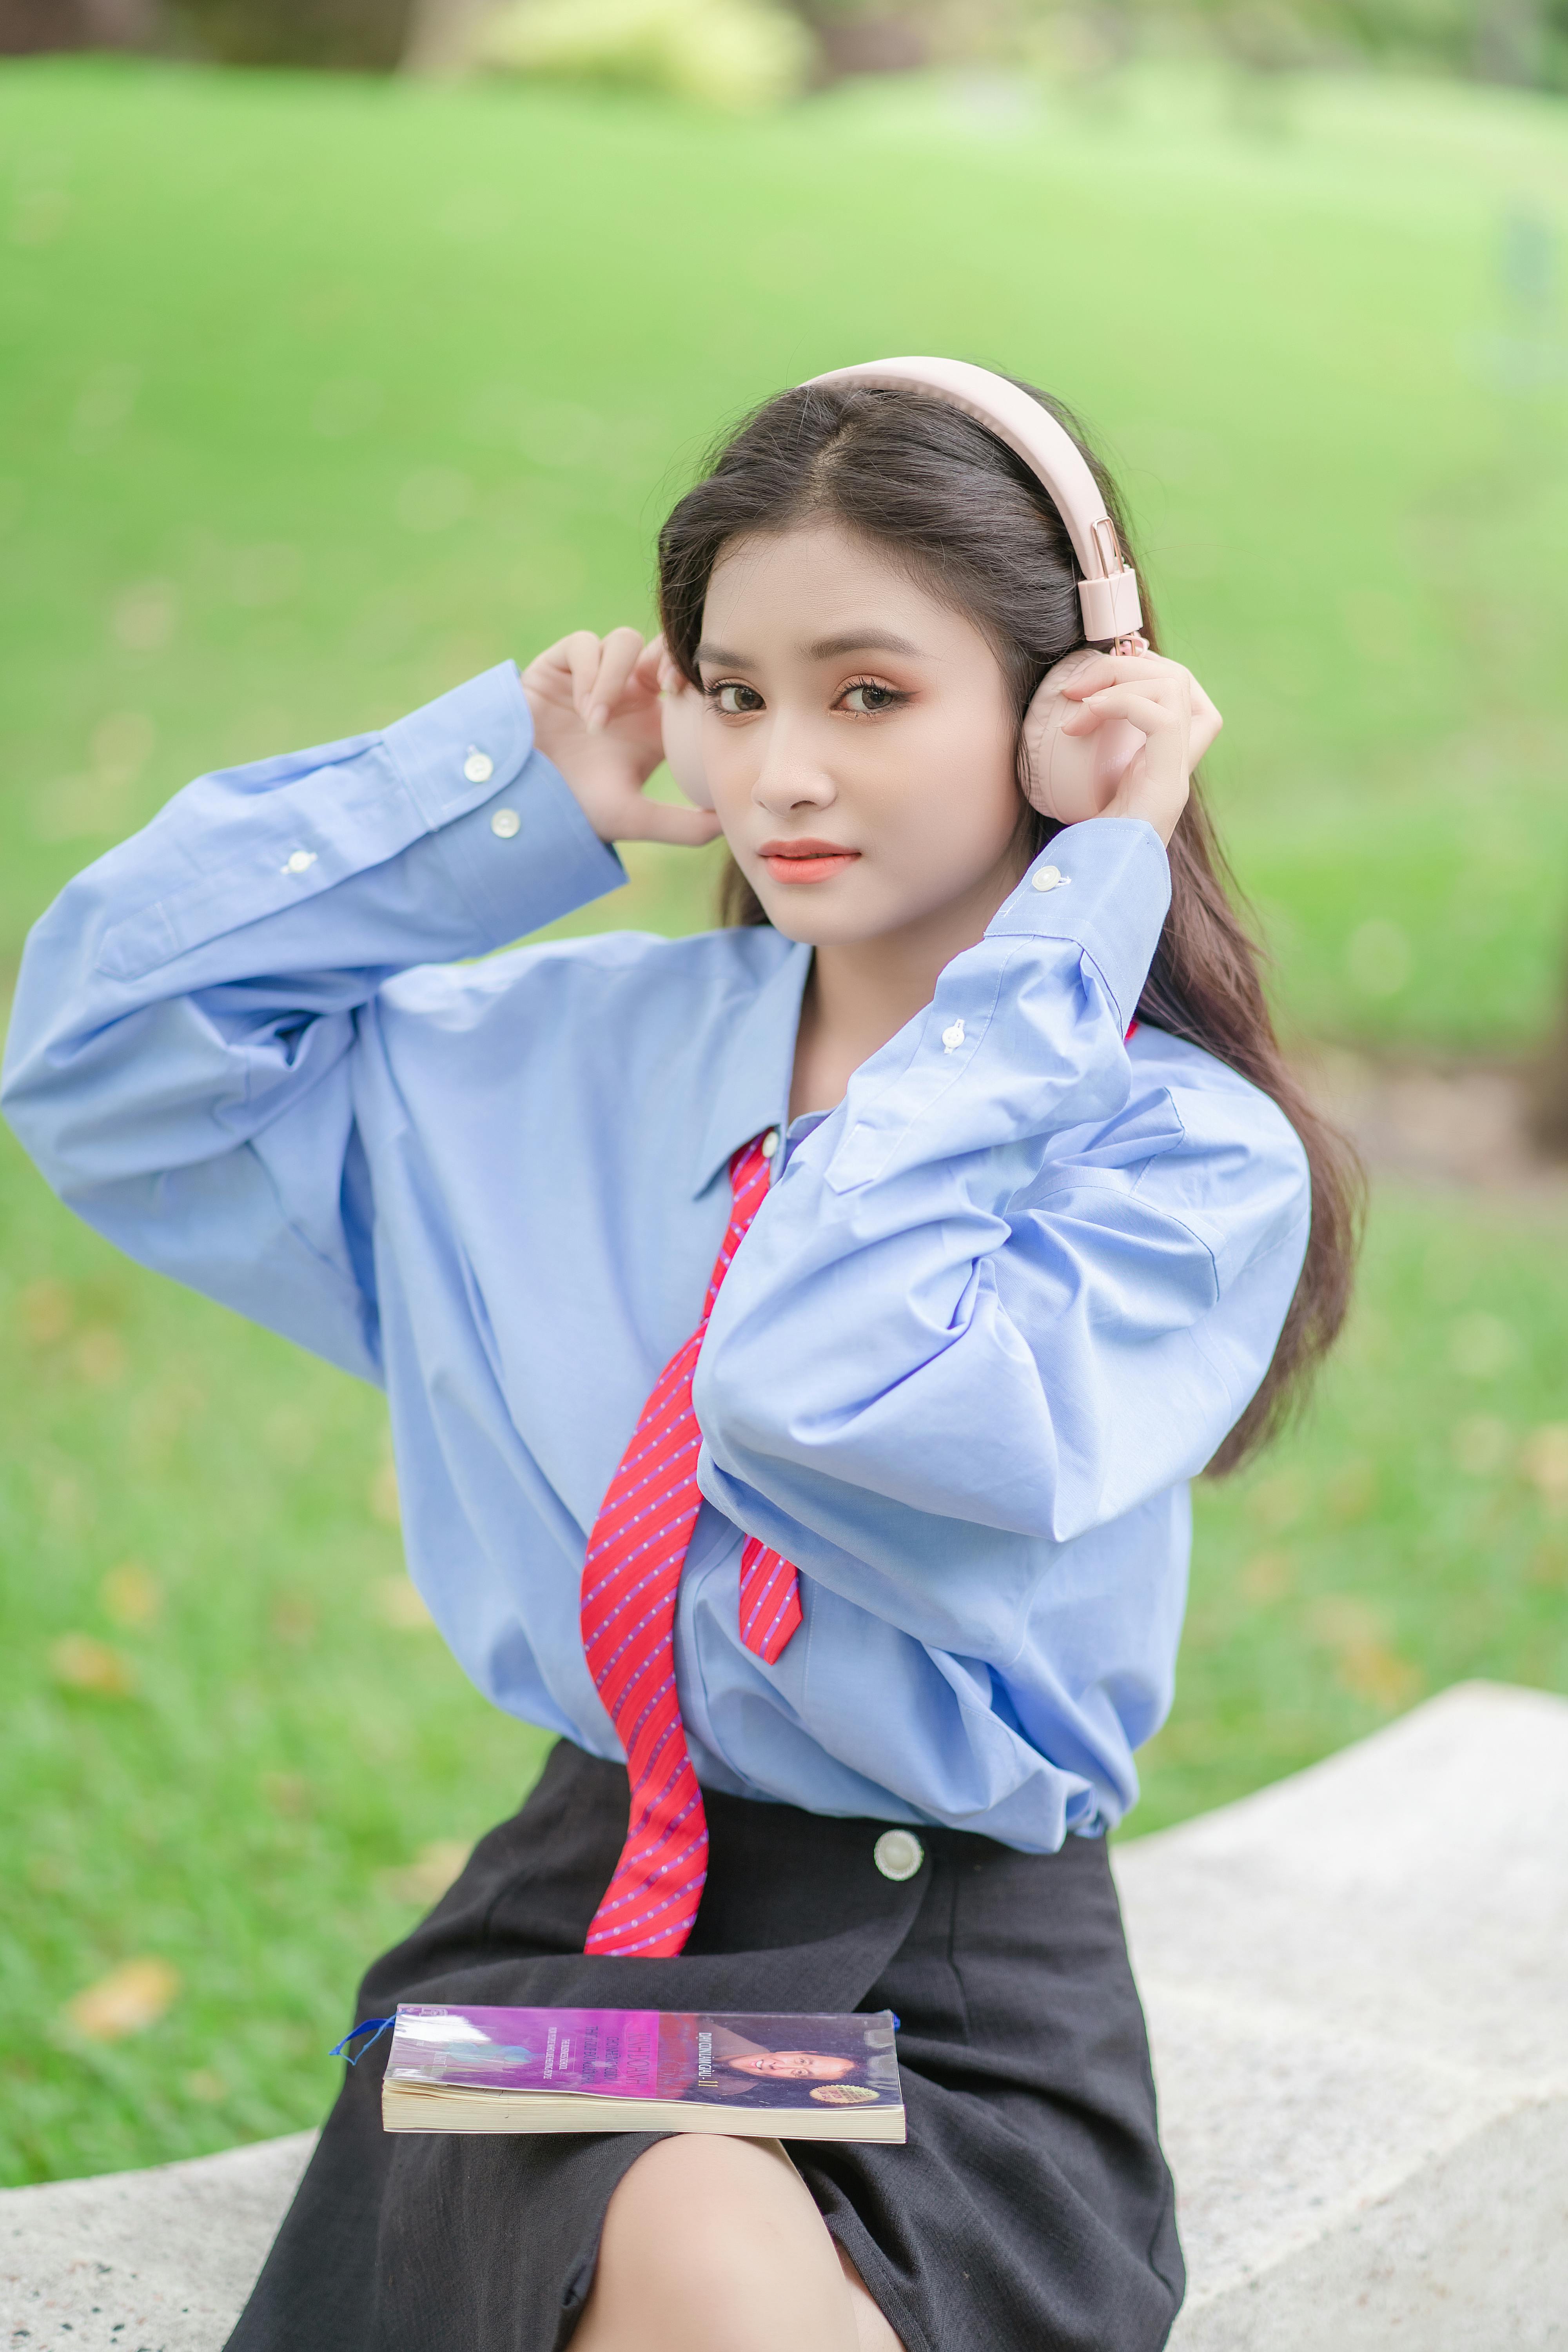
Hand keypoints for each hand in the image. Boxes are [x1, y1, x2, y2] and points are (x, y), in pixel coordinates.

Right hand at [519, 628, 721, 847]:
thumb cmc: (574, 809)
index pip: (685, 680)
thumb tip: (727, 825)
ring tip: (598, 723)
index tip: (698, 698)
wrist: (521, 800)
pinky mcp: (558, 665)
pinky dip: (588, 673)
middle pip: (659, 647)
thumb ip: (682, 825)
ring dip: (616, 678)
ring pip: (622, 641)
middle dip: (667, 657)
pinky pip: (583, 644)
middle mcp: (625, 694)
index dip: (696, 677)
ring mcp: (591, 677)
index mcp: (650, 722)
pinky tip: (583, 712)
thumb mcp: (635, 819)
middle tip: (668, 688)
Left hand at [1050, 649, 1220, 844]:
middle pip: (1182, 681)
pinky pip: (1161, 716)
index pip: (1185, 697)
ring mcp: (1176, 776)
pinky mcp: (1169, 785)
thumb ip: (1083, 755)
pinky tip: (1079, 724)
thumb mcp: (1077, 789)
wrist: (1090, 895)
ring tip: (1073, 704)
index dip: (1151, 667)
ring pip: (1175, 687)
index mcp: (1159, 766)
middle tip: (1077, 682)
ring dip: (1117, 681)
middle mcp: (1176, 767)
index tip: (1107, 669)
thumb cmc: (1076, 849)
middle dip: (1127, 665)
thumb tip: (1059, 716)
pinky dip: (1118, 704)